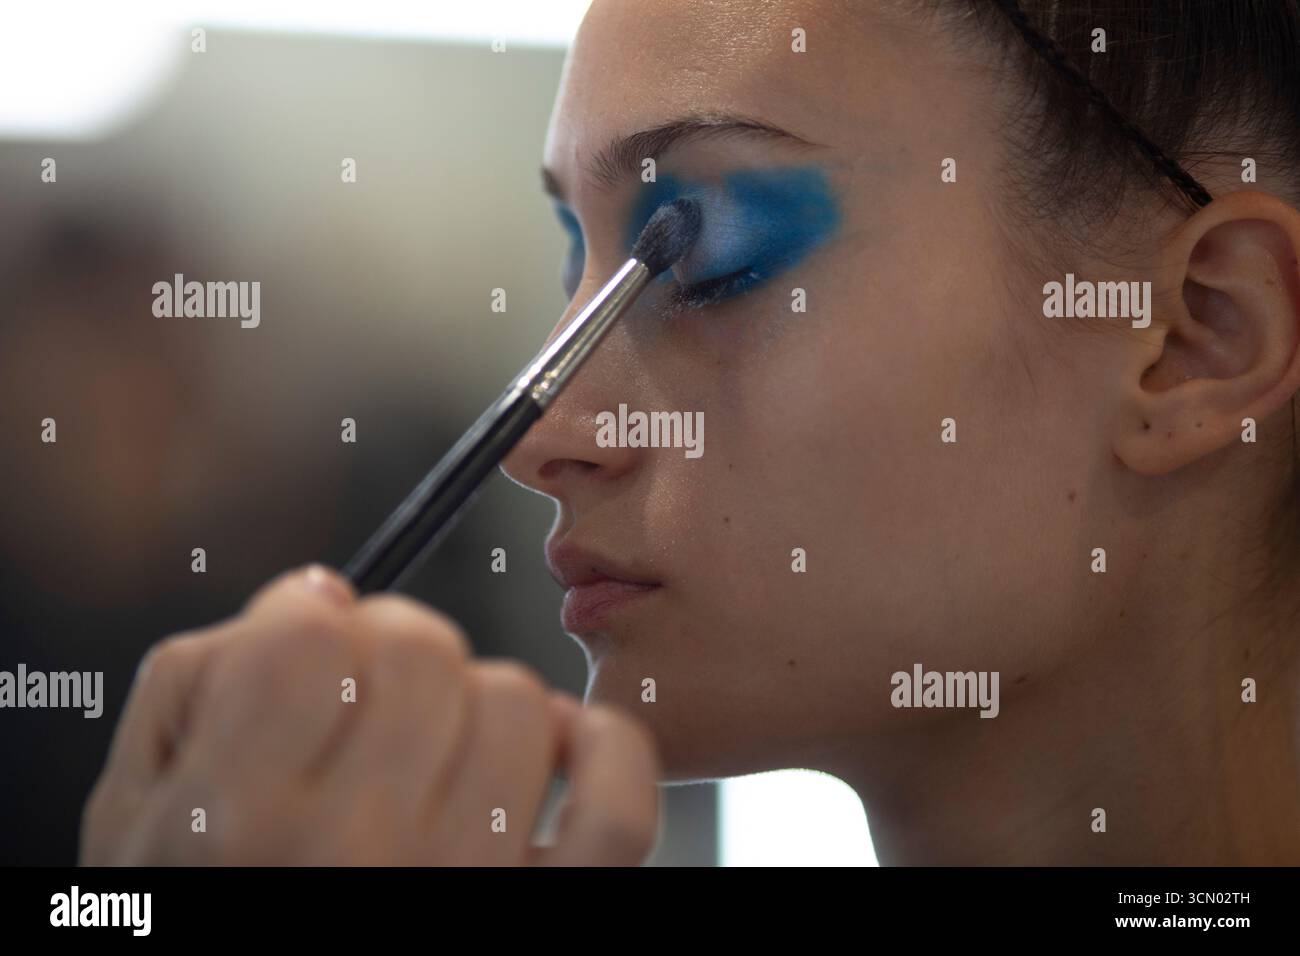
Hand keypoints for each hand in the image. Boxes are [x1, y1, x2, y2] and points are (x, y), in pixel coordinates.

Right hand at [80, 565, 661, 864]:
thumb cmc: (199, 902)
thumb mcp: (133, 815)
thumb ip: (200, 682)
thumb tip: (314, 593)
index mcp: (237, 824)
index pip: (311, 634)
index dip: (305, 616)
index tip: (305, 640)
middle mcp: (357, 857)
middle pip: (423, 650)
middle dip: (388, 649)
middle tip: (364, 697)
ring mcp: (463, 886)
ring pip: (516, 701)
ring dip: (476, 702)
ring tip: (434, 748)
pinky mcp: (542, 912)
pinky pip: (617, 803)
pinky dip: (601, 750)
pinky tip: (551, 748)